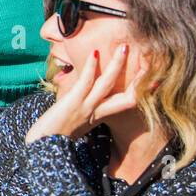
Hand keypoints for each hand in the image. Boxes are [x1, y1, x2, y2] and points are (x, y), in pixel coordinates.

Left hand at [26, 45, 144, 143]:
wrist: (40, 147)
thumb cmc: (53, 137)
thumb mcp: (73, 125)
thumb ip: (81, 114)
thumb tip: (82, 103)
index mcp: (97, 118)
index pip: (126, 104)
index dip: (141, 92)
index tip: (154, 80)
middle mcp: (95, 113)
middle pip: (126, 96)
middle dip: (139, 79)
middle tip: (149, 62)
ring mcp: (85, 108)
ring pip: (107, 84)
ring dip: (117, 65)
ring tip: (124, 47)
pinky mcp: (72, 103)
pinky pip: (85, 82)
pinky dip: (91, 67)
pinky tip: (95, 53)